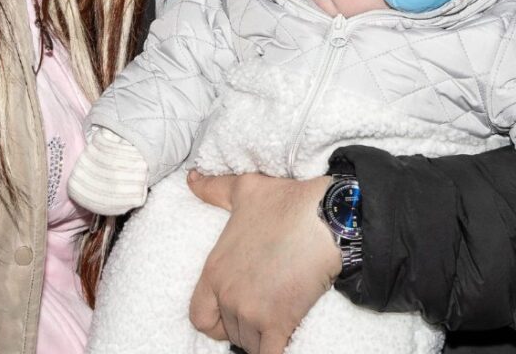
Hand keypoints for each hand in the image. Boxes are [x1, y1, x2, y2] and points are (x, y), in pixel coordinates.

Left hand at [187, 170, 338, 353]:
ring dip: (260, 336)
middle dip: (243, 324)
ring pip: (249, 344)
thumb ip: (213, 189)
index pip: (198, 316)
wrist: (325, 217)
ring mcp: (252, 312)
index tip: (229, 311)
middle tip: (261, 307)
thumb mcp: (243, 189)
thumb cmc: (285, 202)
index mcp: (215, 270)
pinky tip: (283, 339)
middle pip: (228, 331)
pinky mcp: (279, 323)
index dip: (213, 318)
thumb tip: (191, 179)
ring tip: (275, 315)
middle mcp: (228, 294)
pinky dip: (273, 352)